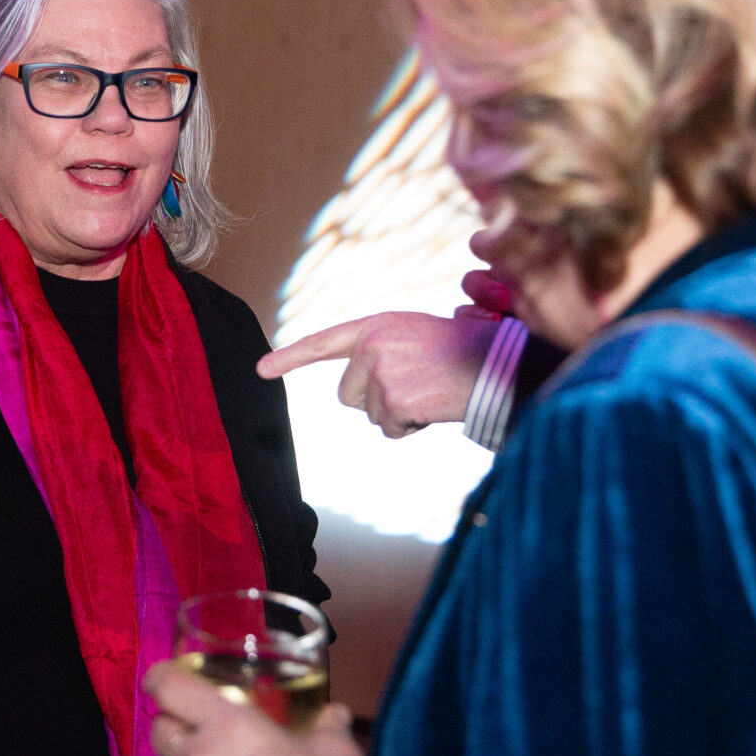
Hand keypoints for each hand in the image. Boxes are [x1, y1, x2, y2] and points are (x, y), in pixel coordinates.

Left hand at [259, 310, 498, 436]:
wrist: (495, 362)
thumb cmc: (464, 350)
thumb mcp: (415, 337)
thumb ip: (382, 354)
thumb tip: (360, 390)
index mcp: (375, 327)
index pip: (323, 343)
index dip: (289, 357)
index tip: (261, 370)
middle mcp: (371, 346)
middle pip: (348, 395)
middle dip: (377, 399)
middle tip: (417, 383)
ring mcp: (380, 372)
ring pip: (372, 415)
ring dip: (400, 412)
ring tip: (431, 390)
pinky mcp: (392, 398)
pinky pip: (392, 429)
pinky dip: (413, 426)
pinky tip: (434, 404)